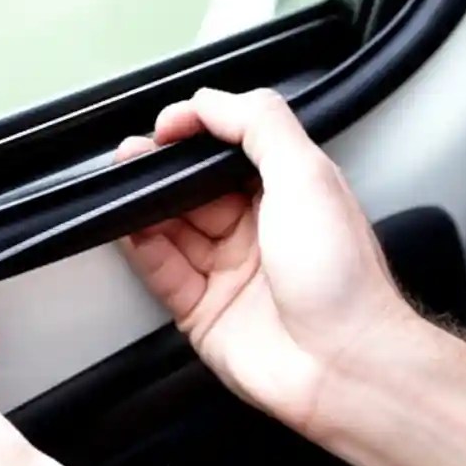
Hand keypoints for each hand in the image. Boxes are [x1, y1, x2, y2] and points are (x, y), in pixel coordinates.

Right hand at [117, 88, 414, 435]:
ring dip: (144, 203)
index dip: (197, 130)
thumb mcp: (307, 174)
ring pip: (172, 226)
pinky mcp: (203, 311)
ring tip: (122, 183)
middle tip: (133, 154)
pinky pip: (161, 270)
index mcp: (290, 192)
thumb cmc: (343, 280)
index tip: (170, 123)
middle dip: (161, 168)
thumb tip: (211, 100)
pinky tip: (127, 226)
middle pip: (194, 186)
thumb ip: (259, 124)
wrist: (344, 365)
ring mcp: (229, 271)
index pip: (231, 146)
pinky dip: (140, 247)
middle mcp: (258, 230)